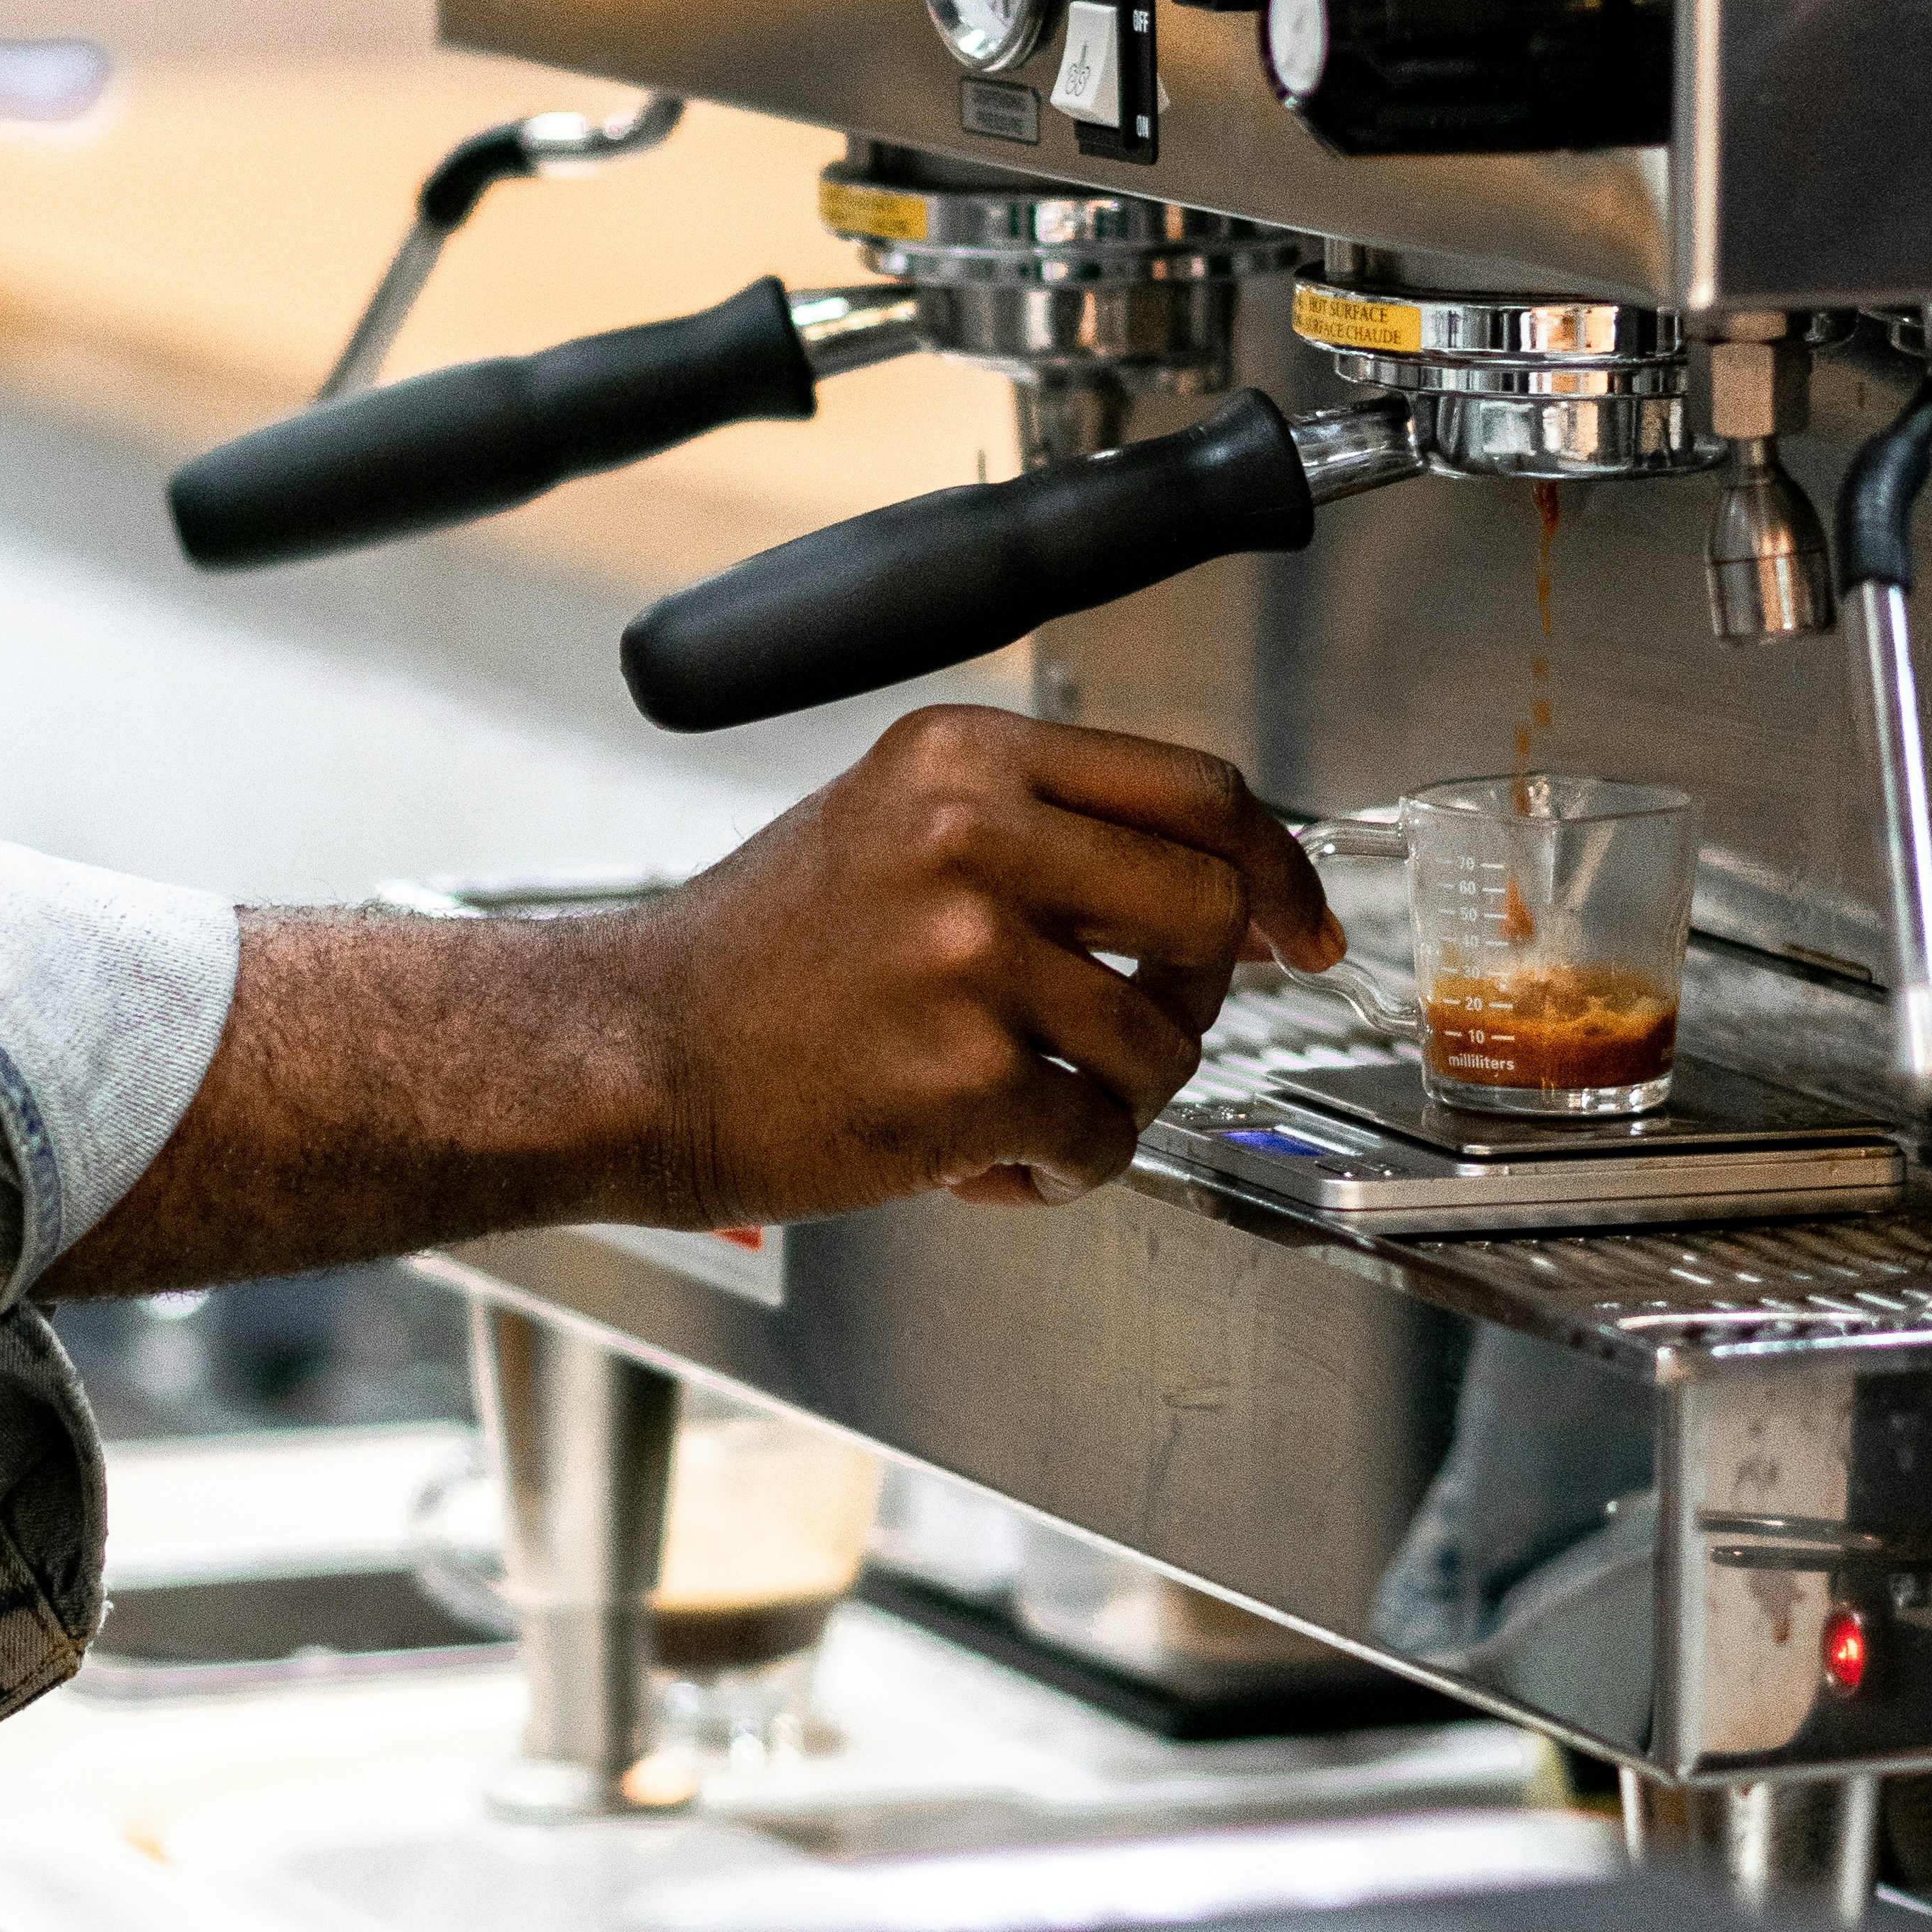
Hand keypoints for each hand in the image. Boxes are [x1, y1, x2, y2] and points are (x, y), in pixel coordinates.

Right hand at [627, 707, 1341, 1222]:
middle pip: (1208, 910)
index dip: (1276, 871)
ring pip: (1161, 1044)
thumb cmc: (761, 961)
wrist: (630, 1056)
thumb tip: (1215, 884)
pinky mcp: (962, 1076)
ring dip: (1116, 1101)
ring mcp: (970, 956)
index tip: (1300, 932)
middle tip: (1141, 1035)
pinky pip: (1099, 1139)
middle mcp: (973, 836)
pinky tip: (989, 1165)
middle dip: (1199, 996)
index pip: (1198, 790)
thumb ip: (1039, 826)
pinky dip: (1063, 1173)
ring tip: (1027, 1111)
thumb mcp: (892, 824)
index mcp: (965, 757)